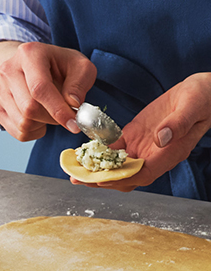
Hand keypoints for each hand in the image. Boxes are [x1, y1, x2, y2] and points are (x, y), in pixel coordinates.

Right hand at [0, 41, 95, 140]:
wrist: (31, 66)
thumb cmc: (58, 66)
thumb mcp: (79, 66)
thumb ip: (80, 84)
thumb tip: (72, 105)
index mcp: (29, 54)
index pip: (39, 88)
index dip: (57, 109)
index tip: (74, 124)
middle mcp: (8, 71)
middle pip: (29, 108)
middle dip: (53, 118)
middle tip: (66, 114)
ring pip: (23, 123)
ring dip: (43, 124)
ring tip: (50, 111)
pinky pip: (18, 132)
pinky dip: (34, 131)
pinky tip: (39, 118)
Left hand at [70, 73, 210, 191]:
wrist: (201, 90)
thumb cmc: (202, 98)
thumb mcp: (192, 106)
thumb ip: (178, 124)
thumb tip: (161, 139)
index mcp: (169, 153)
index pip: (142, 174)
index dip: (122, 179)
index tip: (102, 179)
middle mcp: (153, 155)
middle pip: (124, 175)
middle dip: (101, 179)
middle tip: (77, 179)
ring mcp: (143, 145)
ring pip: (116, 164)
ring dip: (95, 168)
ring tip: (73, 169)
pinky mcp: (135, 134)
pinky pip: (114, 148)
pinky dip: (99, 151)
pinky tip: (83, 152)